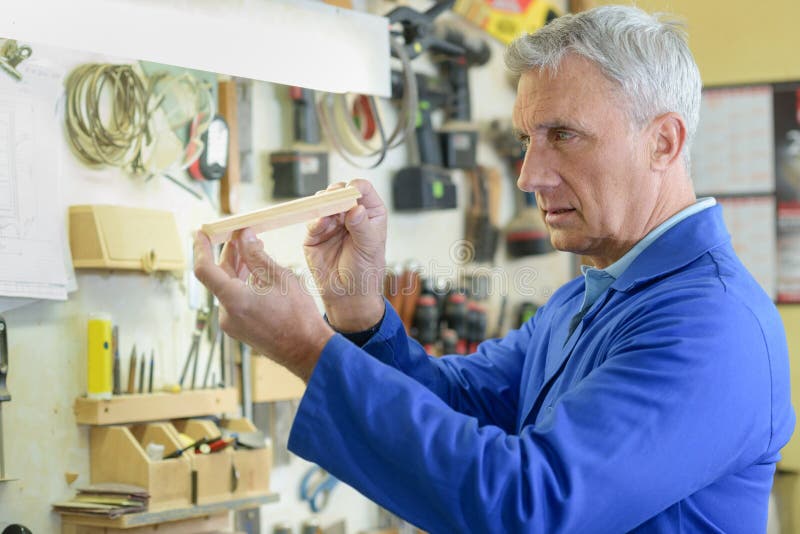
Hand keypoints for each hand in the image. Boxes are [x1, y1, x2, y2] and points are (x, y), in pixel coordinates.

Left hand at [194, 229, 333, 381]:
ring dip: (238, 269)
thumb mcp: (280, 278)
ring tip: (255, 253)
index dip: (200, 248)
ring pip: (228, 288)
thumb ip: (257, 256)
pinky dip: (243, 285)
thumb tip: (244, 237)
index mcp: (234, 300)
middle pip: (218, 277)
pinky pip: (235, 301)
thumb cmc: (298, 317)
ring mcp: (232, 324)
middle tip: (242, 237)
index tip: (202, 232)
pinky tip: (259, 275)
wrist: (307, 350)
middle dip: (229, 255)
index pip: (204, 269)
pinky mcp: (239, 329)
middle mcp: (227, 313)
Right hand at [304, 179, 386, 331]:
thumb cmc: (365, 272)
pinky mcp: (314, 234)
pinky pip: (311, 220)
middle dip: (336, 192)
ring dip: (323, 205)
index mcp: (369, 213)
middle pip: (340, 192)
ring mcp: (331, 223)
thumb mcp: (369, 248)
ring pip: (323, 203)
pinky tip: (320, 225)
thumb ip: (362, 227)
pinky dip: (315, 220)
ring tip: (328, 216)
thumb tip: (356, 208)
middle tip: (334, 197)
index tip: (352, 192)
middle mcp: (349, 214)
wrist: (347, 296)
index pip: (363, 190)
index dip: (356, 187)